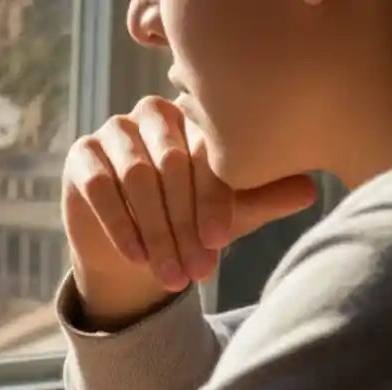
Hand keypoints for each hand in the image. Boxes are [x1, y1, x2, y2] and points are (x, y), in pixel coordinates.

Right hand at [62, 96, 317, 329]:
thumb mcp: (231, 215)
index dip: (214, 199)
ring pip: (136, 177)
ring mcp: (114, 130)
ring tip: (171, 274)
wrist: (136, 252)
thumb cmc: (192, 223)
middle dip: (184, 224)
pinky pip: (101, 186)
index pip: (208, 151)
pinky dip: (121, 226)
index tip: (220, 243)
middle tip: (197, 270)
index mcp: (197, 116)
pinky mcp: (82, 154)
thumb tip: (310, 191)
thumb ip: (264, 197)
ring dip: (155, 232)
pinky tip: (138, 257)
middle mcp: (154, 113)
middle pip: (171, 164)